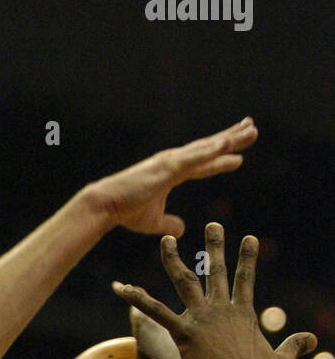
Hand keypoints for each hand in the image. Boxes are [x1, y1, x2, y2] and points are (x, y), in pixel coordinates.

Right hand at [87, 118, 256, 236]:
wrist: (107, 206)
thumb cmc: (126, 212)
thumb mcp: (154, 221)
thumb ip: (169, 224)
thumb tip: (182, 230)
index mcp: (171, 173)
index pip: (203, 164)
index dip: (221, 159)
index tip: (239, 155)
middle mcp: (173, 162)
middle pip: (209, 148)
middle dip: (231, 138)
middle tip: (252, 128)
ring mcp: (171, 161)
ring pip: (207, 147)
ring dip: (229, 138)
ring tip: (250, 129)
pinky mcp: (167, 166)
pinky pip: (195, 156)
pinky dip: (212, 149)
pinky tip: (228, 141)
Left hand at [113, 224, 315, 358]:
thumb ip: (294, 346)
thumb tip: (312, 340)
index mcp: (243, 313)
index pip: (246, 279)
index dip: (247, 258)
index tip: (249, 238)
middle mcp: (222, 309)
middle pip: (217, 270)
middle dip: (215, 246)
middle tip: (213, 226)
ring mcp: (201, 318)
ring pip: (184, 280)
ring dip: (173, 259)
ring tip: (166, 241)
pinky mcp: (183, 332)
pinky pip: (156, 312)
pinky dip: (138, 299)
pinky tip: (121, 288)